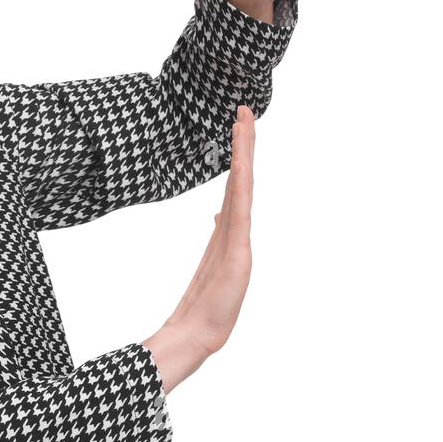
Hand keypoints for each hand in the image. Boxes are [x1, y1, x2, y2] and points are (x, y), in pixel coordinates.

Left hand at [142, 105, 256, 390]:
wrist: (199, 331)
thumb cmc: (206, 304)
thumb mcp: (211, 261)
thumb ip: (218, 234)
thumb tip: (219, 213)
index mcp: (226, 227)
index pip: (233, 182)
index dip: (237, 153)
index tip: (237, 123)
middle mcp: (234, 228)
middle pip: (241, 177)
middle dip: (243, 143)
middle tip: (244, 110)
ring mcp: (237, 239)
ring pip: (241, 187)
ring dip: (242, 155)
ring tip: (242, 124)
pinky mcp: (237, 253)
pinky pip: (239, 210)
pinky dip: (241, 186)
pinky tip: (241, 168)